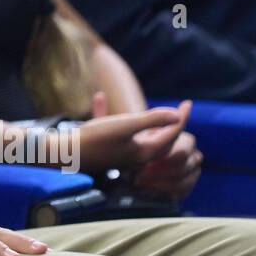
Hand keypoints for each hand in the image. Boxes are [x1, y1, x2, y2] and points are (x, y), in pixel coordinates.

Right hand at [87, 92, 201, 198]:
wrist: (67, 153)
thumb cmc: (95, 139)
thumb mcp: (125, 125)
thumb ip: (152, 119)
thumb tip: (176, 114)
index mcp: (145, 152)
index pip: (172, 133)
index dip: (181, 117)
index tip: (188, 103)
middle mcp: (138, 157)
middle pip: (164, 140)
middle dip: (173, 124)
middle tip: (180, 109)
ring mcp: (125, 155)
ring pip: (148, 140)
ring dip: (155, 126)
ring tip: (159, 114)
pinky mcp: (111, 151)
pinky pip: (126, 135)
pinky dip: (128, 122)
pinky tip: (100, 98)